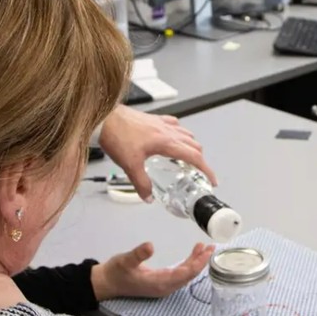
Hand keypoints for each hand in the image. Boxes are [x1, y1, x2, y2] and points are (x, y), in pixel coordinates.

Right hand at [90, 241, 213, 300]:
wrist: (107, 283)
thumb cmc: (116, 272)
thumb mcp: (125, 260)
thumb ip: (138, 254)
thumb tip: (150, 245)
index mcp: (159, 283)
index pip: (184, 273)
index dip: (197, 262)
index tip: (207, 251)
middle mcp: (165, 287)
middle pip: (189, 275)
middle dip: (201, 261)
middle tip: (211, 247)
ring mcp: (164, 286)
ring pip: (185, 275)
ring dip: (196, 262)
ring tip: (204, 248)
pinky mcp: (161, 283)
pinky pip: (180, 274)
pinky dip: (188, 264)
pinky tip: (192, 255)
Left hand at [99, 106, 217, 200]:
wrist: (105, 118)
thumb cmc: (117, 135)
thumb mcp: (130, 165)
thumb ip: (141, 183)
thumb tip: (148, 196)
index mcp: (166, 142)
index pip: (195, 157)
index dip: (206, 169)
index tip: (211, 179)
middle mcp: (167, 131)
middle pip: (194, 145)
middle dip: (200, 160)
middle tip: (198, 171)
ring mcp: (161, 123)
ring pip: (186, 133)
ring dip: (191, 145)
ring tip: (187, 156)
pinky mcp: (153, 119)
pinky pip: (173, 124)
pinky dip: (178, 133)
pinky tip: (171, 137)